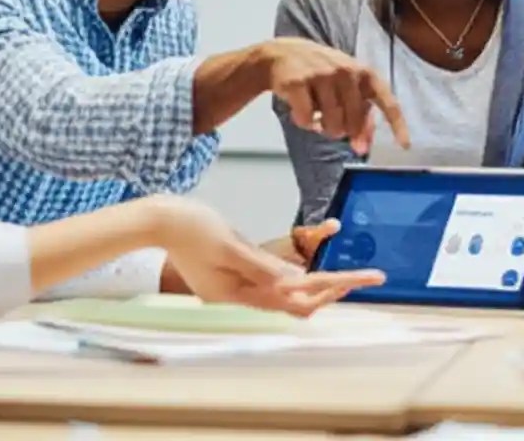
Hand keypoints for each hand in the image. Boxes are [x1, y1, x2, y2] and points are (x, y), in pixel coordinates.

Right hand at [150, 198, 384, 316]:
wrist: (157, 220)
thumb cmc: (191, 227)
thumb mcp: (230, 244)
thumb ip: (263, 266)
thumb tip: (298, 281)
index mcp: (237, 294)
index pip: (298, 299)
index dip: (335, 287)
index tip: (366, 279)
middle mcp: (238, 297)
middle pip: (296, 303)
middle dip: (331, 290)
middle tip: (364, 277)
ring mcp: (235, 288)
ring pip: (286, 295)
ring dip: (317, 286)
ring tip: (347, 277)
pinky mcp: (232, 277)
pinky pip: (272, 283)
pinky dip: (296, 278)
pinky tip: (311, 272)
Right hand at [264, 38, 409, 153]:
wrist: (281, 55)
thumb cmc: (321, 75)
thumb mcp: (346, 86)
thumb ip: (361, 112)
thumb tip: (364, 145)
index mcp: (365, 73)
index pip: (387, 101)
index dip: (397, 125)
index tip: (405, 145)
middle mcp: (347, 71)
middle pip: (354, 123)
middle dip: (343, 132)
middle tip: (331, 126)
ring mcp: (322, 75)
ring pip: (331, 125)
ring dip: (323, 128)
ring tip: (316, 114)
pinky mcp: (298, 82)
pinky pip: (307, 120)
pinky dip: (304, 122)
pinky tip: (300, 110)